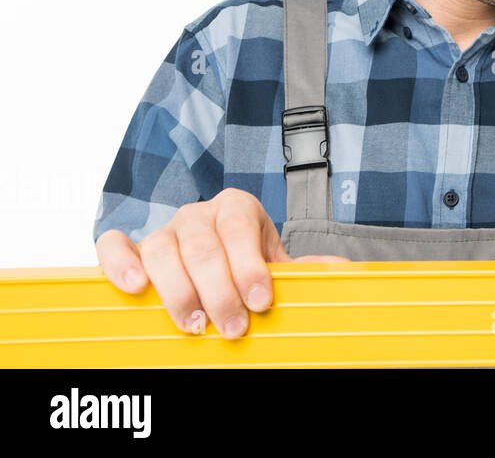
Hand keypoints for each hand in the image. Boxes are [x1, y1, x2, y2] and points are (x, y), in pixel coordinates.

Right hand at [95, 188, 347, 338]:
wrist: (219, 261)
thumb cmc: (248, 265)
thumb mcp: (277, 263)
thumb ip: (304, 268)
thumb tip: (339, 269)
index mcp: (238, 208)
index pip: (242, 229)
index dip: (250, 265)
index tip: (261, 301)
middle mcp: (198, 213)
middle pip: (203, 246)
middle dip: (219, 291)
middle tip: (231, 328)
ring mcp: (163, 229)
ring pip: (162, 250)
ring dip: (177, 290)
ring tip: (194, 325)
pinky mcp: (132, 248)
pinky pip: (114, 246)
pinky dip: (120, 263)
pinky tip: (136, 289)